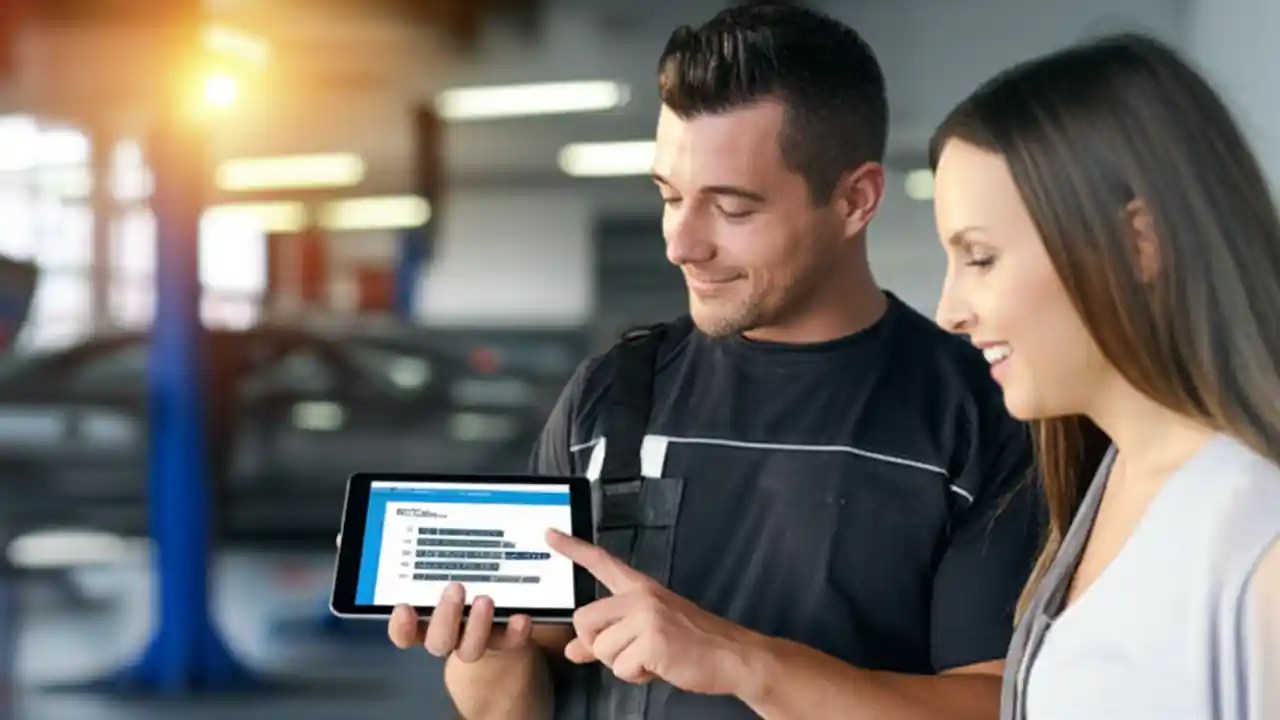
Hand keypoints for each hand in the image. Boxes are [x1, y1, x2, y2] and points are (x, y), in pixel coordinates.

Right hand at [334, 534, 535, 661]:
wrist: (495, 622)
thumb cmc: (453, 582)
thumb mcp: (424, 565)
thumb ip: (391, 553)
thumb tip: (346, 536)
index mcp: (424, 617)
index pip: (403, 631)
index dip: (401, 625)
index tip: (403, 607)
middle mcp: (448, 632)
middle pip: (439, 640)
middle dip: (445, 616)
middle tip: (454, 587)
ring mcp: (477, 637)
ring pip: (471, 647)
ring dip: (478, 624)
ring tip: (487, 597)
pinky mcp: (506, 638)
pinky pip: (512, 642)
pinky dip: (518, 631)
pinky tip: (524, 615)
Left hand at [545, 529, 766, 696]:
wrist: (733, 655)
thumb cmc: (694, 642)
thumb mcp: (647, 634)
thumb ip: (607, 639)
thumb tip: (573, 651)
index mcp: (640, 589)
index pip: (601, 562)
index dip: (572, 548)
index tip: (550, 534)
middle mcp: (641, 597)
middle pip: (584, 619)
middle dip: (598, 645)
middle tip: (627, 651)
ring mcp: (648, 616)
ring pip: (601, 649)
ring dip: (621, 664)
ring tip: (650, 659)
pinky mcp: (654, 640)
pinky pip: (621, 667)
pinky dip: (637, 676)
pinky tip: (658, 667)